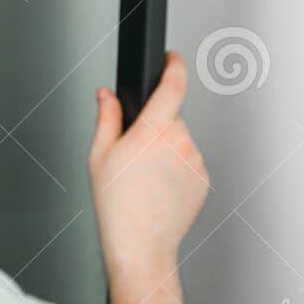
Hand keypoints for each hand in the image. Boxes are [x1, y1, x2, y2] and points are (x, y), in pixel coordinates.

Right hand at [87, 52, 209, 294]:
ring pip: (180, 140)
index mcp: (154, 130)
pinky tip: (157, 187)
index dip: (173, 65)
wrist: (141, 246)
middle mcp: (181, 142)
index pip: (172, 85)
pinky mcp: (204, 179)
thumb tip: (106, 95)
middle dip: (154, 125)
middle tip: (134, 152)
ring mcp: (196, 161)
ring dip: (165, 148)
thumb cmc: (117, 206)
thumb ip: (106, 117)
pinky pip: (189, 161)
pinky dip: (176, 167)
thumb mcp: (99, 155)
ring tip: (144, 177)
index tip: (172, 57)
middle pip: (171, 116)